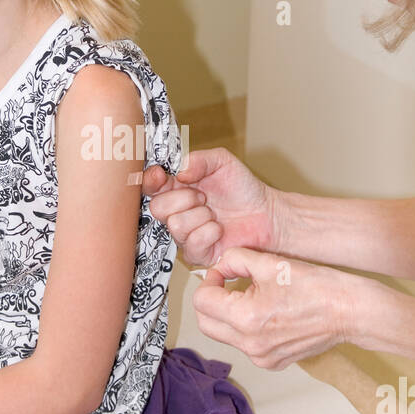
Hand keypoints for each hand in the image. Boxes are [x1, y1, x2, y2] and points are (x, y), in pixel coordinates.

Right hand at [142, 147, 281, 266]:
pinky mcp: (197, 254)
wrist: (265, 213)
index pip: (149, 186)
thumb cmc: (242, 187)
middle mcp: (175, 212)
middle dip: (182, 199)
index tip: (161, 175)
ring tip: (215, 213)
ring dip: (200, 216)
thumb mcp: (221, 161)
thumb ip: (198, 159)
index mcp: (175, 188)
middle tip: (203, 196)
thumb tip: (179, 171)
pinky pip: (192, 244)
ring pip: (175, 225)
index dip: (151, 181)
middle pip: (157, 208)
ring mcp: (184, 234)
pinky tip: (220, 229)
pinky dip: (209, 232)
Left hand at [192, 245, 360, 368]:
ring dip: (228, 315)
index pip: (201, 301)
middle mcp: (250, 345)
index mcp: (246, 319)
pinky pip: (245, 344)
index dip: (209, 280)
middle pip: (206, 323)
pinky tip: (266, 312)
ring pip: (224, 335)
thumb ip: (235, 260)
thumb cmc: (318, 287)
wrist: (350, 311)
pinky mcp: (272, 362)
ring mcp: (262, 357)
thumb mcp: (270, 263)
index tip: (223, 272)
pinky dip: (245, 328)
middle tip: (228, 284)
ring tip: (253, 296)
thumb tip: (220, 266)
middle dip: (211, 301)